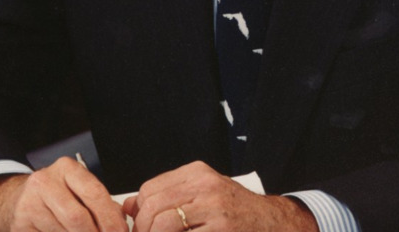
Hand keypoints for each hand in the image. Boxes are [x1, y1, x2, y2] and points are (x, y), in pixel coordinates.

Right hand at [0, 156, 126, 231]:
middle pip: (77, 218)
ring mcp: (29, 203)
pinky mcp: (20, 224)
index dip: (110, 218)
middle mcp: (45, 182)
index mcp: (66, 169)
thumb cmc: (57, 195)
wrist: (17, 200)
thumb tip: (119, 226)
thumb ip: (102, 204)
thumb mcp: (79, 190)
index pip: (94, 193)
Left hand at [122, 161, 317, 231]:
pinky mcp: (221, 227)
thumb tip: (127, 207)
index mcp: (197, 172)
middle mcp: (205, 184)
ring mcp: (214, 206)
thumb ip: (168, 197)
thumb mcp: (202, 195)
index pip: (149, 189)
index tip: (140, 228)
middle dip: (143, 229)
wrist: (270, 222)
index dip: (139, 213)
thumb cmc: (234, 211)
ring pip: (164, 223)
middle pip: (153, 206)